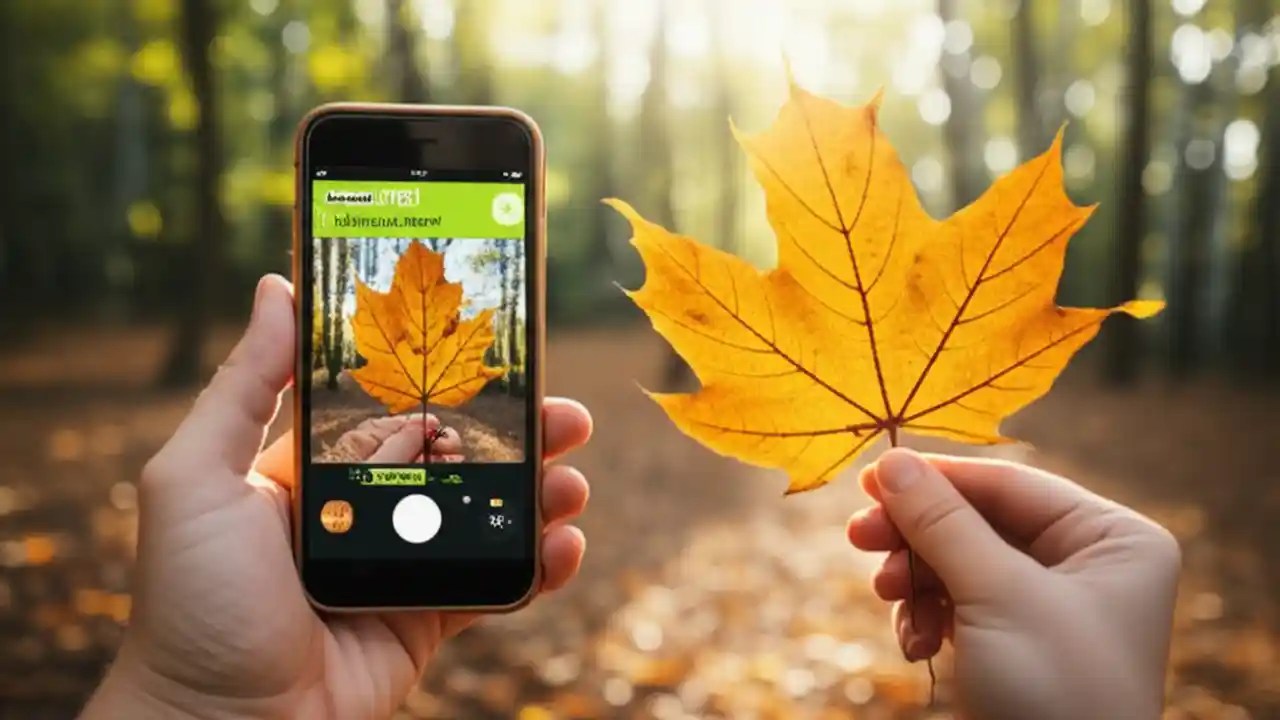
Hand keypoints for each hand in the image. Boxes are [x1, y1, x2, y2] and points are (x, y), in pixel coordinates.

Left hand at [82, 275, 592, 719]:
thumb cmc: (192, 602)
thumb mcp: (196, 477)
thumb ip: (243, 386)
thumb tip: (275, 288)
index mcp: (314, 471)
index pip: (398, 410)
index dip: (451, 383)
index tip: (500, 352)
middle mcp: (364, 511)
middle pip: (458, 458)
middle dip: (517, 435)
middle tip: (565, 416)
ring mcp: (401, 566)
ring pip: (487, 516)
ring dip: (539, 495)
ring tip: (572, 481)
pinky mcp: (427, 621)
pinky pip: (495, 585)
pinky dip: (539, 565)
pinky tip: (563, 545)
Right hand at [847, 449, 1179, 719]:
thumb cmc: (1055, 692)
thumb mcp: (997, 595)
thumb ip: (942, 523)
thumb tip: (892, 460)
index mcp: (1114, 540)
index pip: (1011, 484)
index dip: (938, 478)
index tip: (871, 477)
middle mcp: (1088, 566)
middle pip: (979, 523)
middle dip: (918, 536)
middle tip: (859, 536)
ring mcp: (1051, 608)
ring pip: (960, 564)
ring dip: (915, 580)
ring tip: (887, 597)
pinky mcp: (1016, 645)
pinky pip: (959, 607)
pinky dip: (927, 618)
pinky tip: (914, 643)